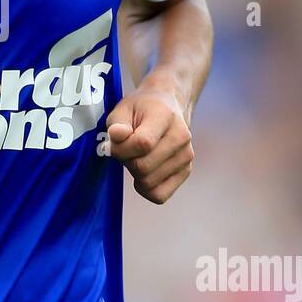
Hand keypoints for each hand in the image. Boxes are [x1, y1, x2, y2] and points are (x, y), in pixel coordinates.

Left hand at [104, 86, 193, 203]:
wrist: (167, 106)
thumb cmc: (141, 110)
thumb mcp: (123, 110)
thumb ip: (117, 125)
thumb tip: (116, 135)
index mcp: (165, 116)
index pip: (142, 144)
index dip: (121, 148)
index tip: (115, 142)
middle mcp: (181, 136)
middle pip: (143, 168)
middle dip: (126, 161)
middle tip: (125, 150)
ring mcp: (186, 156)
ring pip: (149, 183)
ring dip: (135, 174)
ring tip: (137, 156)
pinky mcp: (186, 171)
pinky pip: (160, 194)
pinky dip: (146, 188)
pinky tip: (144, 172)